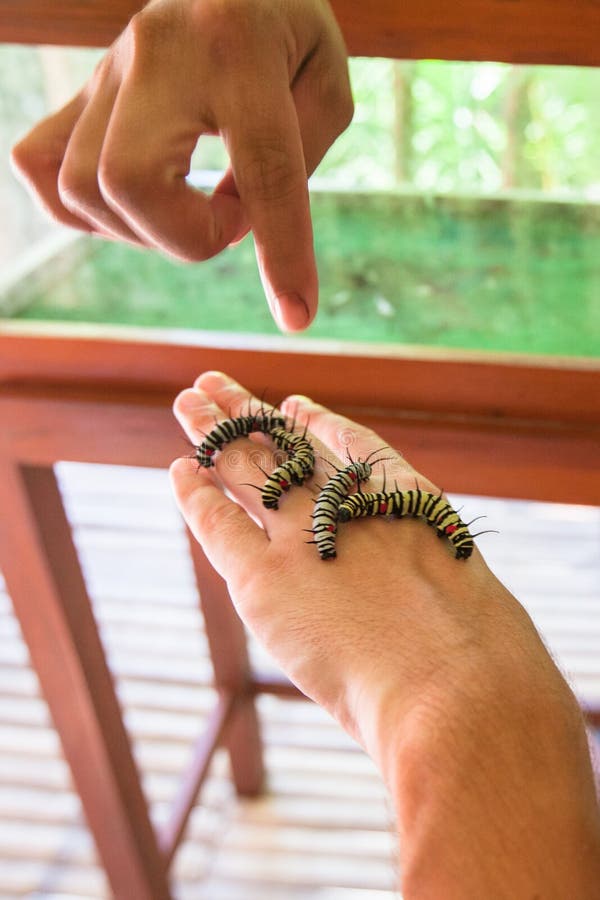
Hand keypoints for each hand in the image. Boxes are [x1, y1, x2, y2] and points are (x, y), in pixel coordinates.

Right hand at [10, 0, 352, 331]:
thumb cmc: (288, 29)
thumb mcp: (326, 85)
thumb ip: (295, 164)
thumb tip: (236, 233)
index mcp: (239, 46)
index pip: (261, 168)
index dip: (280, 252)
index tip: (296, 314)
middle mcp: (157, 49)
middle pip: (127, 181)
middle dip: (185, 236)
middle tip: (229, 220)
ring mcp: (107, 67)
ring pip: (81, 187)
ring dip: (144, 230)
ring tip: (190, 207)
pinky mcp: (82, 88)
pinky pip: (43, 168)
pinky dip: (86, 210)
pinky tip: (138, 205)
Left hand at [171, 371, 599, 896]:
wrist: (454, 683)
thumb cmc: (475, 655)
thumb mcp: (462, 589)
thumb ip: (425, 571)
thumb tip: (410, 583)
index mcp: (399, 497)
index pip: (344, 447)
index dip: (314, 423)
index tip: (293, 403)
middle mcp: (348, 505)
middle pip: (284, 447)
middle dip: (247, 415)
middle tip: (213, 383)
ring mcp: (303, 537)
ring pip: (245, 469)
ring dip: (212, 432)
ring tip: (188, 401)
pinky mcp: (263, 579)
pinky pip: (217, 522)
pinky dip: (195, 494)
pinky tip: (179, 469)